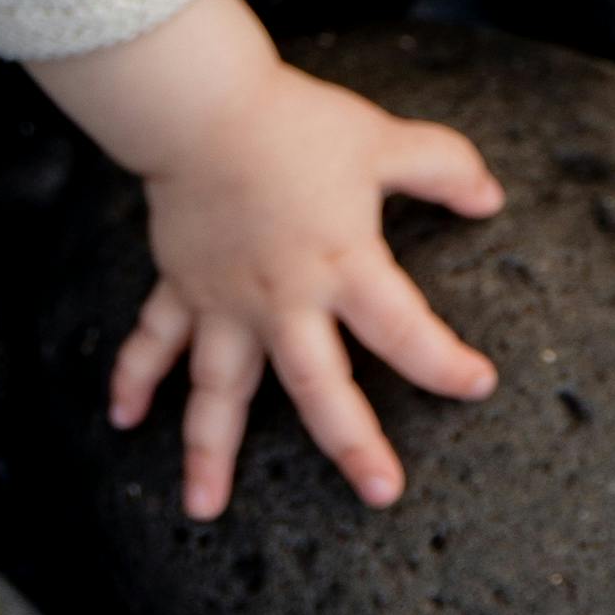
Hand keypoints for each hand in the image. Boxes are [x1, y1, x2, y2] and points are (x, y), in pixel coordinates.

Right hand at [49, 0, 503, 518]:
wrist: (204, 106)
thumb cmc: (296, 123)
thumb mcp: (382, 140)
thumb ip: (442, 168)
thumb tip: (491, 198)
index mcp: (341, 264)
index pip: (404, 328)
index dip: (443, 362)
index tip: (478, 385)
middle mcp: (283, 299)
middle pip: (319, 386)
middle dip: (351, 441)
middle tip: (379, 492)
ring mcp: (226, 301)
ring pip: (220, 390)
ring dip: (210, 450)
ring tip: (205, 508)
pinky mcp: (183, 287)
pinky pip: (155, 340)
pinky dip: (135, 377)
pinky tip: (122, 420)